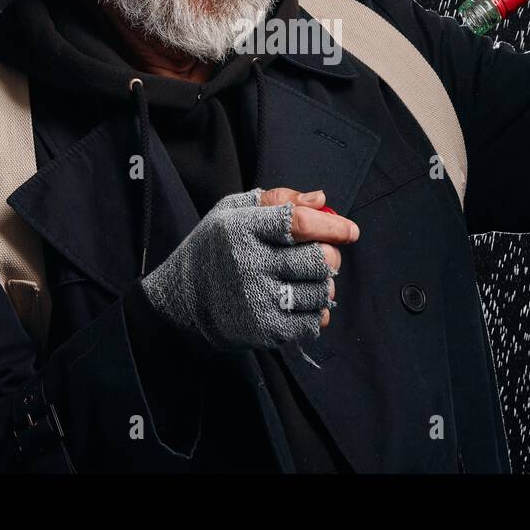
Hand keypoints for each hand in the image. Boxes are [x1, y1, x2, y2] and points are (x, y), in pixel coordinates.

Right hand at [139, 186, 358, 350]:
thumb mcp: (231, 211)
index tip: (350, 230)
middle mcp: (248, 264)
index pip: (298, 223)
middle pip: (317, 260)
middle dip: (331, 256)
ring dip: (323, 286)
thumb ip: (276, 199)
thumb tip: (321, 199)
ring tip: (308, 281)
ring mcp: (256, 300)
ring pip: (319, 292)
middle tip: (325, 256)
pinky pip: (311, 322)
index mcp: (241, 229)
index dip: (332, 224)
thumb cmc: (212, 249)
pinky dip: (315, 312)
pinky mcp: (263, 330)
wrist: (179, 301)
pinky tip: (301, 303)